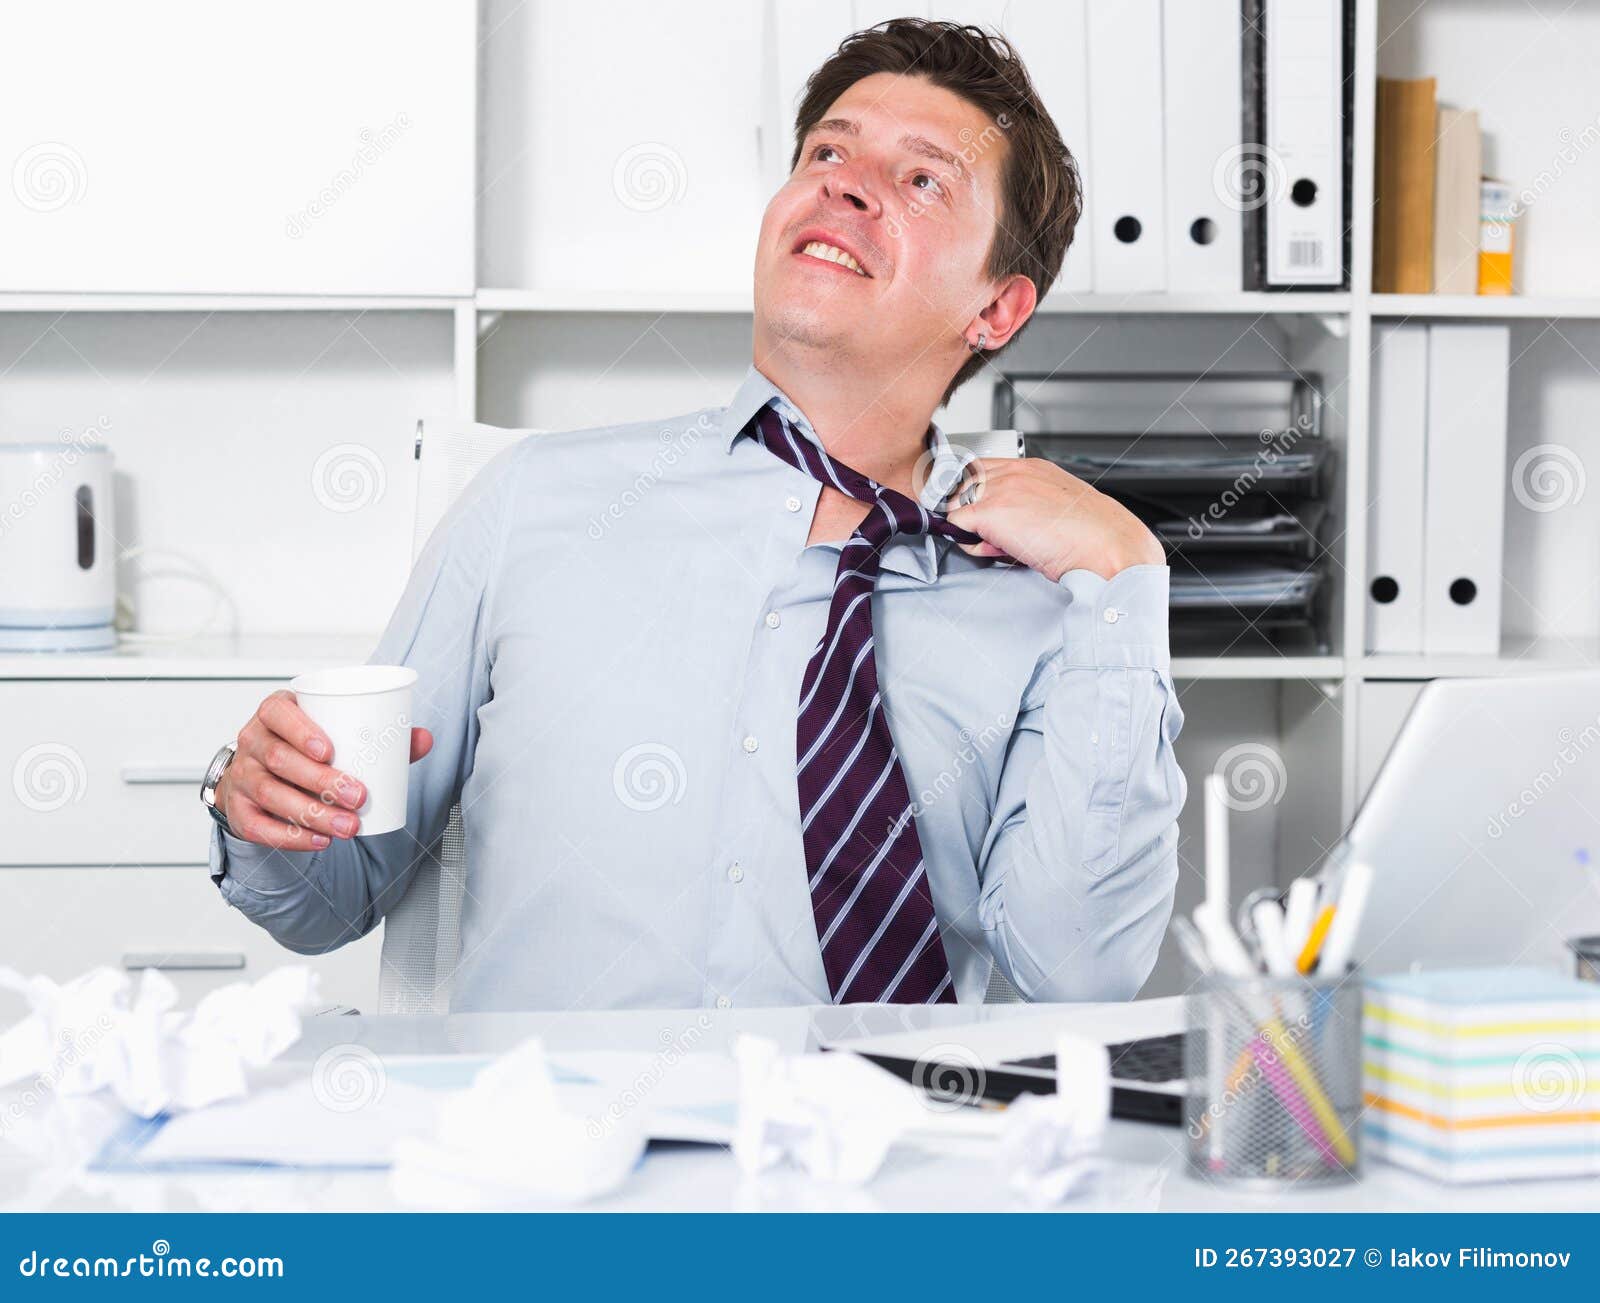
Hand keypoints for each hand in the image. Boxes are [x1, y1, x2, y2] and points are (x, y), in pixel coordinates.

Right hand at [215, 689, 433, 850]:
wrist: (265, 775)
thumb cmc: (307, 749)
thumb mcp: (335, 734)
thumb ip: (379, 736)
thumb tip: (424, 738)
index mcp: (275, 713)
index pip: (277, 712)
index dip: (299, 730)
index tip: (329, 751)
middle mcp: (252, 741)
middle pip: (279, 759)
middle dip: (321, 781)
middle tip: (359, 797)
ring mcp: (242, 776)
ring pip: (271, 794)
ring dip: (312, 813)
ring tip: (349, 827)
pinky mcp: (239, 810)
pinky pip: (258, 826)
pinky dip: (289, 837)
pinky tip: (320, 841)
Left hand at [943, 457, 1164, 582]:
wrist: (1107, 547)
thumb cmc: (1093, 535)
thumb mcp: (1058, 507)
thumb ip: (1028, 505)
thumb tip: (1008, 523)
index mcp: (1033, 468)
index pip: (984, 469)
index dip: (979, 495)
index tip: (985, 515)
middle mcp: (1014, 472)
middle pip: (965, 482)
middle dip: (971, 509)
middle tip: (994, 534)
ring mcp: (1000, 489)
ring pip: (957, 502)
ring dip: (970, 526)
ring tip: (999, 544)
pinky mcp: (989, 512)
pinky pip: (956, 525)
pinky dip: (968, 542)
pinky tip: (994, 550)